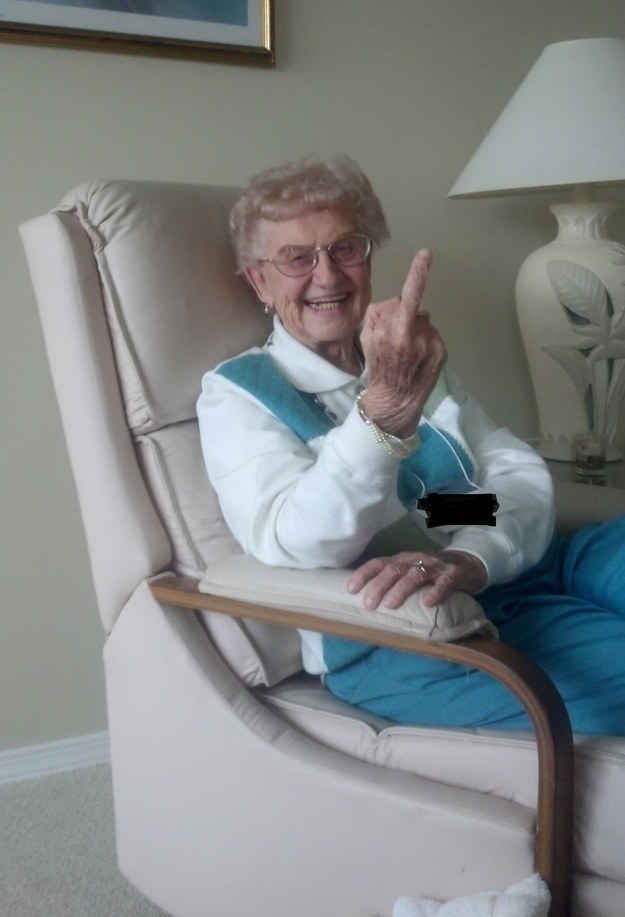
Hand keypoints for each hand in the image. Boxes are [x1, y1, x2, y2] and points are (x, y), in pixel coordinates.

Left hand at [347, 550, 487, 609]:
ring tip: (390, 605)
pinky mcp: (453, 574)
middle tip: (368, 605)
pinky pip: (444, 582)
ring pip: (415, 575)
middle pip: (394, 569)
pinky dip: (435, 592)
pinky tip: (427, 603)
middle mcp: (415, 559)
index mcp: (402, 559)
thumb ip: (393, 582)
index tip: (350, 589)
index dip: (363, 574)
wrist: (468, 564)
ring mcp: (435, 566)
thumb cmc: (432, 573)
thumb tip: (366, 600)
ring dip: (401, 589)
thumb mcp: (410, 573)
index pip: (378, 563)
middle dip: (379, 586)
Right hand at [359, 249, 446, 437]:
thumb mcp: (366, 340)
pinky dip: (425, 340)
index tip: (426, 254)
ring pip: (423, 320)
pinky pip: (432, 334)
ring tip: (406, 351)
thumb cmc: (377, 369)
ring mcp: (432, 345)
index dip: (417, 274)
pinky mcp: (442, 352)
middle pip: (409, 307)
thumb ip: (378, 316)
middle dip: (401, 315)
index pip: (408, 296)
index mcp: (394, 332)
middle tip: (393, 337)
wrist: (395, 402)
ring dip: (415, 328)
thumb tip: (397, 304)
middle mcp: (416, 336)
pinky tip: (417, 356)